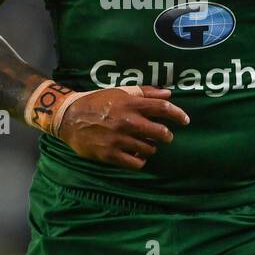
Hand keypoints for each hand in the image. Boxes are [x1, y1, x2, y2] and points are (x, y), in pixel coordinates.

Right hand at [57, 86, 189, 169]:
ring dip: (151, 148)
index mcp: (130, 103)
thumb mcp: (119, 92)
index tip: (185, 120)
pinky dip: (140, 160)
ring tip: (145, 145)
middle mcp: (127, 121)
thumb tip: (168, 94)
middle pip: (160, 132)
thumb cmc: (97, 102)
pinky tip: (136, 155)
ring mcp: (119, 139)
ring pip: (149, 149)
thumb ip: (145, 92)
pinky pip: (136, 163)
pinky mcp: (110, 154)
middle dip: (166, 136)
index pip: (162, 108)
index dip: (178, 114)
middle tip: (165, 136)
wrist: (68, 118)